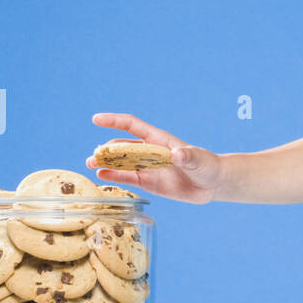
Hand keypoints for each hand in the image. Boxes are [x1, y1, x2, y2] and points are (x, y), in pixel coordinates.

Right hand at [87, 112, 221, 204]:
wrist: (212, 183)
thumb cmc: (207, 165)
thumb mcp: (198, 160)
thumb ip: (187, 156)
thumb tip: (177, 154)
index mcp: (159, 140)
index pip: (132, 126)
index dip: (114, 121)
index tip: (96, 119)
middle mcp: (149, 151)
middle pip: (122, 146)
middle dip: (106, 149)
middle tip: (93, 157)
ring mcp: (148, 167)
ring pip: (121, 162)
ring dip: (105, 162)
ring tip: (90, 164)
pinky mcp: (149, 181)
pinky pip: (127, 177)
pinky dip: (114, 176)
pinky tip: (101, 176)